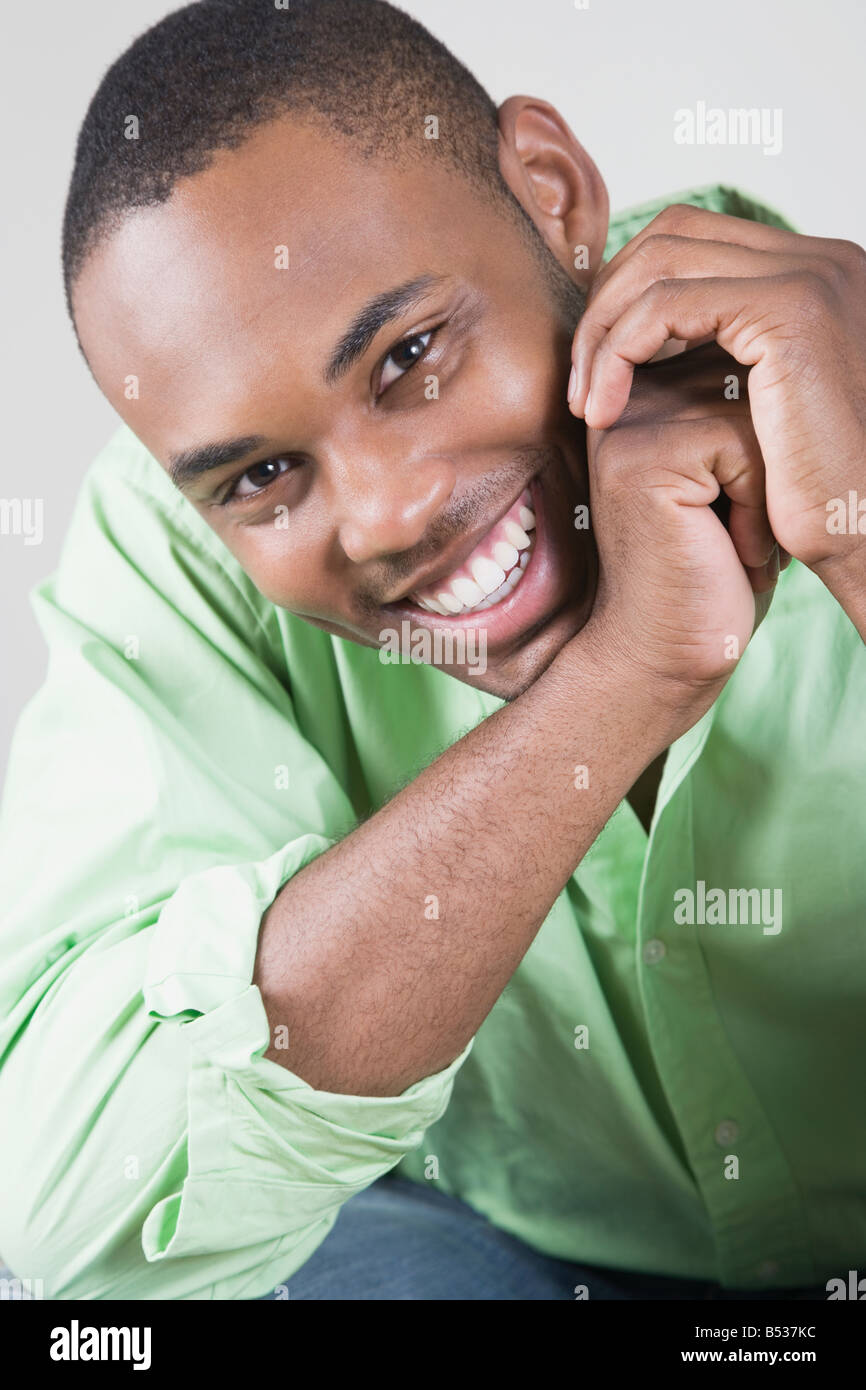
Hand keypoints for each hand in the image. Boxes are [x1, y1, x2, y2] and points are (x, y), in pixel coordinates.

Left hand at [569, 205, 865, 607]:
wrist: (862, 532)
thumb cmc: (811, 496)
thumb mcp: (761, 410)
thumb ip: (720, 358)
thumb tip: (640, 343)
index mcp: (816, 274)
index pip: (694, 242)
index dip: (630, 294)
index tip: (594, 364)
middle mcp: (822, 260)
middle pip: (672, 235)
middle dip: (609, 302)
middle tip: (579, 380)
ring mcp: (811, 276)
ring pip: (659, 263)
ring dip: (603, 331)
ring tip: (584, 402)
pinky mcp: (790, 310)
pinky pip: (665, 307)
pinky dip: (617, 353)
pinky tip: (600, 410)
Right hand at [579, 344, 777, 708]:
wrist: (661, 655)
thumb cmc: (707, 575)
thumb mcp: (726, 476)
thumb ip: (731, 410)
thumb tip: (782, 354)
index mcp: (638, 396)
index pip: (737, 364)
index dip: (758, 445)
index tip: (724, 515)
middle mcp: (624, 399)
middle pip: (747, 380)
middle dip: (763, 462)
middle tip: (729, 532)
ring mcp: (627, 425)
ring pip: (751, 409)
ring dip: (765, 485)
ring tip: (729, 540)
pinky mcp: (645, 456)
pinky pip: (745, 441)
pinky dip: (757, 505)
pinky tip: (727, 549)